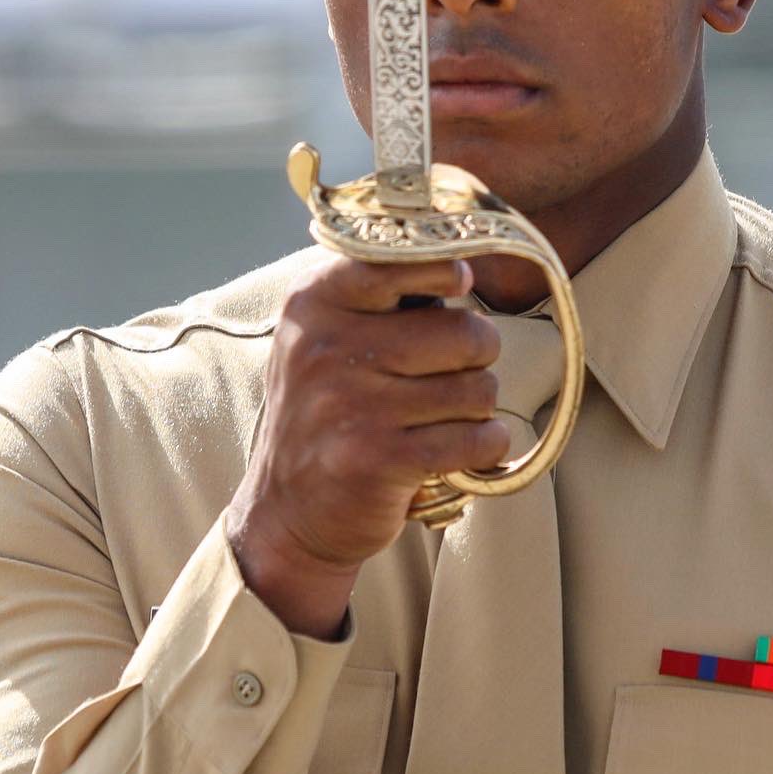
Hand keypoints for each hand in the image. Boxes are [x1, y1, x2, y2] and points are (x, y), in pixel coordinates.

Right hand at [226, 252, 506, 637]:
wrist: (286, 513)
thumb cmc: (325, 410)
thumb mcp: (324, 338)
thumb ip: (379, 296)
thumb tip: (461, 262)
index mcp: (313, 304)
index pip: (397, 260)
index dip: (445, 270)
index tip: (458, 281)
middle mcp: (328, 349)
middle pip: (465, 332)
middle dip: (478, 354)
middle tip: (456, 371)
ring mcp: (352, 406)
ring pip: (478, 389)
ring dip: (478, 407)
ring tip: (445, 416)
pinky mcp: (379, 459)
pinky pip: (477, 439)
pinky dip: (486, 445)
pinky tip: (464, 449)